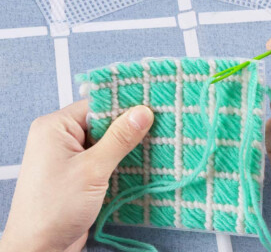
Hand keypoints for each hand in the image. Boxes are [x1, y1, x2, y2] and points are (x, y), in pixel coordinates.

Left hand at [0, 101, 153, 251]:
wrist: (38, 251)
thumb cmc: (56, 208)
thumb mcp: (92, 169)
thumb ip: (119, 138)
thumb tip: (143, 112)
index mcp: (55, 126)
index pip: (96, 105)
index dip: (124, 105)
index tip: (151, 107)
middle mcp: (60, 136)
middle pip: (102, 122)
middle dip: (128, 127)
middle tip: (159, 124)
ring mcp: (68, 155)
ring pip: (105, 140)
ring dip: (126, 145)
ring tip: (155, 141)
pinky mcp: (77, 171)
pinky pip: (102, 156)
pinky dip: (119, 158)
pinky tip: (140, 159)